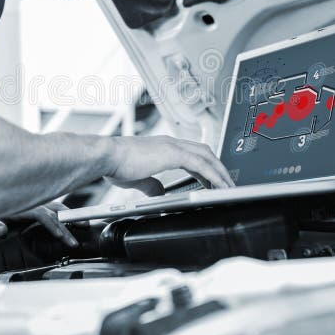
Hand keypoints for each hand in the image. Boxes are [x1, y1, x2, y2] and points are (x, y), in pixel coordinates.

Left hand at [0, 201, 78, 246]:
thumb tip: (1, 229)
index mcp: (18, 205)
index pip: (41, 213)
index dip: (52, 224)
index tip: (61, 235)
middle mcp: (28, 201)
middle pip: (54, 209)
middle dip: (69, 221)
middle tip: (81, 233)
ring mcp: (32, 201)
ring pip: (55, 205)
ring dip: (69, 215)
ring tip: (83, 224)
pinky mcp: (34, 203)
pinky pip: (52, 205)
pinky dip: (63, 212)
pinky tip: (71, 219)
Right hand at [108, 135, 235, 189]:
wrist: (106, 156)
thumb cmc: (115, 164)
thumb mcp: (137, 178)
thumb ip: (150, 184)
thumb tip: (158, 192)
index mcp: (162, 147)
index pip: (191, 153)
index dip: (205, 166)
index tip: (211, 178)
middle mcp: (170, 143)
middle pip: (204, 151)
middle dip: (217, 167)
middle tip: (226, 183)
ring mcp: (172, 146)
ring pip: (206, 156)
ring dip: (219, 171)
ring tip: (228, 186)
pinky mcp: (172, 154)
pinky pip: (200, 164)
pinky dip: (212, 175)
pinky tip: (219, 186)